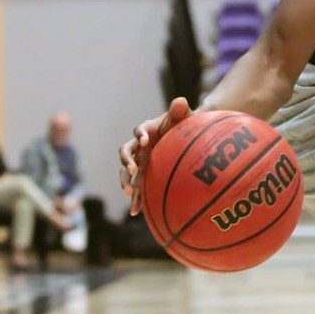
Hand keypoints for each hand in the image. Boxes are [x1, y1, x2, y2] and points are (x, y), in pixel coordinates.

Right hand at [118, 97, 193, 216]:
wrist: (189, 137)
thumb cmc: (186, 124)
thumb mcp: (185, 116)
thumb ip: (181, 110)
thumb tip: (181, 101)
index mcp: (147, 130)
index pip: (138, 131)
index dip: (139, 135)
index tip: (144, 140)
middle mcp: (140, 146)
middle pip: (126, 153)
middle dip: (126, 162)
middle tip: (131, 171)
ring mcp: (141, 161)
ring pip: (127, 172)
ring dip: (125, 182)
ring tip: (129, 194)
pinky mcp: (145, 175)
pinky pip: (138, 187)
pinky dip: (136, 198)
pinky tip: (136, 212)